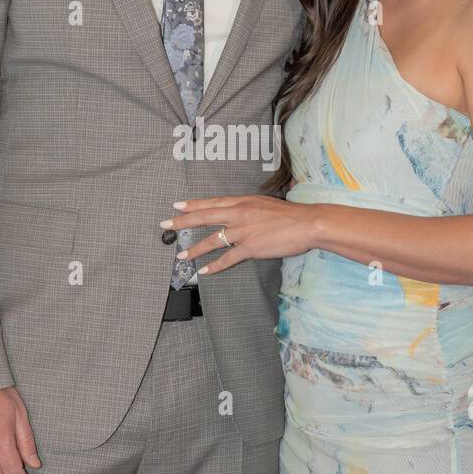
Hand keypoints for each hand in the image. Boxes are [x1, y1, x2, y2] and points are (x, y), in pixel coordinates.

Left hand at [161, 194, 315, 274]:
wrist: (307, 223)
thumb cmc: (290, 215)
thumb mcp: (265, 204)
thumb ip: (249, 208)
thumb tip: (239, 213)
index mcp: (243, 201)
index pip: (212, 202)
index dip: (193, 204)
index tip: (176, 205)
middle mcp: (239, 213)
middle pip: (204, 217)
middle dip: (182, 222)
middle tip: (165, 225)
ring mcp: (243, 231)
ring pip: (212, 240)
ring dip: (194, 250)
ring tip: (180, 256)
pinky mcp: (250, 247)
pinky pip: (228, 258)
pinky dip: (215, 266)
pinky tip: (205, 272)